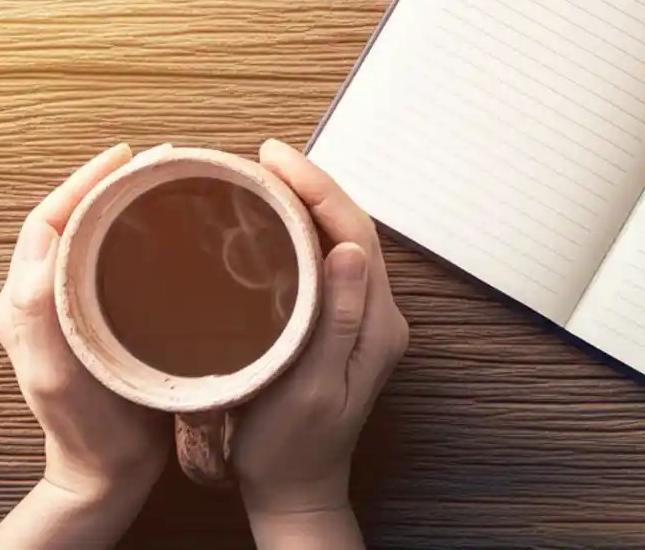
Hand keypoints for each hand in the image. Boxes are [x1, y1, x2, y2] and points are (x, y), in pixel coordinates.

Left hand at [0, 144, 171, 500]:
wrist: (111, 469)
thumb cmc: (89, 426)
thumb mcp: (55, 371)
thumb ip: (39, 308)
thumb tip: (45, 233)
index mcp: (23, 300)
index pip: (48, 220)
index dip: (82, 182)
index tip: (126, 156)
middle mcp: (41, 296)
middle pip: (70, 220)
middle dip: (107, 183)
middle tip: (157, 160)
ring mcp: (69, 307)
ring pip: (90, 236)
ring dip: (122, 202)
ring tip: (164, 181)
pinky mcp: (98, 317)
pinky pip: (110, 259)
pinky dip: (134, 232)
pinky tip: (166, 227)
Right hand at [233, 140, 408, 546]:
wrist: (297, 490)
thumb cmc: (292, 449)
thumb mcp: (310, 388)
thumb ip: (337, 319)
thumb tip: (348, 249)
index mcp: (377, 326)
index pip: (355, 233)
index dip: (318, 188)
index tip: (274, 158)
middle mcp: (380, 316)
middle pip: (352, 228)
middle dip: (313, 185)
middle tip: (264, 156)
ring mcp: (365, 320)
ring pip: (342, 240)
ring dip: (310, 203)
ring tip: (266, 175)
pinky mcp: (345, 326)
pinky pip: (330, 262)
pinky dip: (305, 230)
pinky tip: (276, 219)